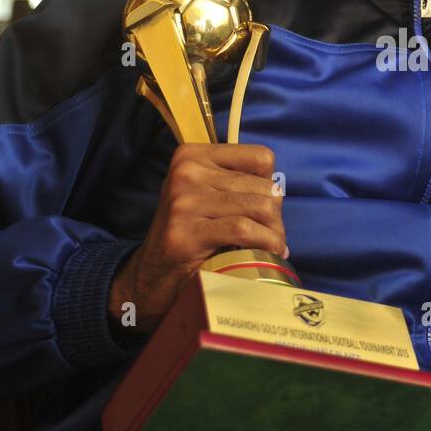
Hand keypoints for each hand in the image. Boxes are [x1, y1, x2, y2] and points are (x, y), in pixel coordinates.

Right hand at [108, 143, 286, 335]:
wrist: (151, 275)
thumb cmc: (190, 234)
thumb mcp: (206, 195)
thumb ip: (237, 183)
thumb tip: (279, 189)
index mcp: (192, 156)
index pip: (260, 158)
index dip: (270, 185)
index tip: (264, 207)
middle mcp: (186, 172)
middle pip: (264, 186)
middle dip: (276, 216)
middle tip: (272, 236)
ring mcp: (184, 201)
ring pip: (259, 207)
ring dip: (275, 233)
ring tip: (272, 246)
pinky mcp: (187, 232)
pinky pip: (244, 230)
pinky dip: (266, 243)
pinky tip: (270, 254)